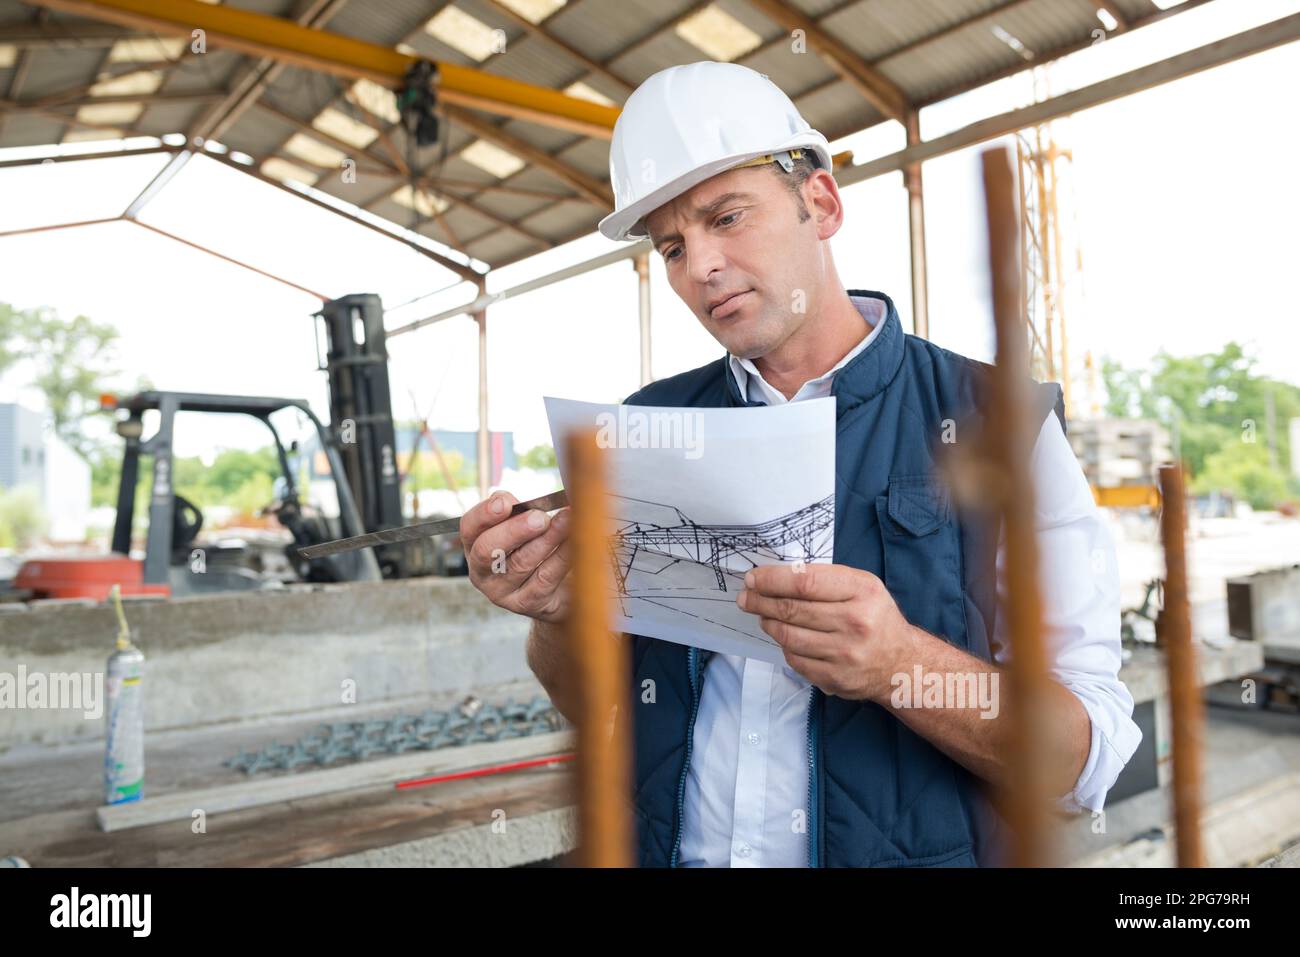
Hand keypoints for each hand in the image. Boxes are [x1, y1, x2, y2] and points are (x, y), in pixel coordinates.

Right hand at [460, 491, 571, 623]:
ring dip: (546, 540)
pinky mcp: (527, 604)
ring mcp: (502, 592)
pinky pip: (545, 578)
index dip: (485, 514)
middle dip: (514, 530)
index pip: (470, 528)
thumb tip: (514, 500)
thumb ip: (515, 510)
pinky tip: (574, 541)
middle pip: (488, 550)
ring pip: (520, 563)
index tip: (505, 503)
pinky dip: (561, 557)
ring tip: (566, 520)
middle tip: (540, 517)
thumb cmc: (537, 549)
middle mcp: (482, 571)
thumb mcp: (522, 526)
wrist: (558, 590)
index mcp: (475, 546)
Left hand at [736, 563, 915, 700]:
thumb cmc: (875, 616)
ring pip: (788, 635)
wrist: (900, 663)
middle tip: (745, 597)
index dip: (772, 579)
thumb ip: (825, 579)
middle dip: (760, 601)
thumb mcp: (862, 586)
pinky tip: (783, 636)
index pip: (805, 582)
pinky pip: (794, 658)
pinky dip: (783, 645)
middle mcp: (856, 622)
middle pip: (792, 609)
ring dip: (767, 623)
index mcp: (862, 591)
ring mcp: (844, 654)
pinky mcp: (834, 678)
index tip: (752, 578)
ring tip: (762, 615)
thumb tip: (775, 577)